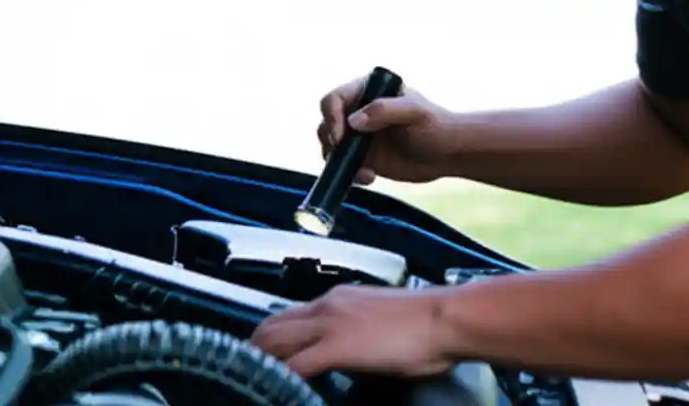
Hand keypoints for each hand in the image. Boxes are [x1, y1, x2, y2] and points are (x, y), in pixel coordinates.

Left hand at [249, 285, 454, 378]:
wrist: (445, 318)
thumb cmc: (426, 322)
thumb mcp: (381, 317)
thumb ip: (358, 329)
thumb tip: (353, 346)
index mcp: (339, 299)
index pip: (290, 314)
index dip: (271, 334)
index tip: (262, 351)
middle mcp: (328, 306)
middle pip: (273, 324)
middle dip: (254, 347)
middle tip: (244, 368)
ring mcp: (330, 325)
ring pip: (276, 341)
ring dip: (259, 361)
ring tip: (249, 379)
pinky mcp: (337, 347)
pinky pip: (296, 365)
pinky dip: (281, 378)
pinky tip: (275, 389)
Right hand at [317, 75, 460, 184]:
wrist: (448, 154)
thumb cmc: (436, 126)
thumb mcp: (414, 113)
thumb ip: (384, 110)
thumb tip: (353, 121)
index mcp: (367, 91)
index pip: (334, 99)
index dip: (331, 117)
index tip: (340, 137)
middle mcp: (357, 111)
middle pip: (326, 123)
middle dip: (331, 141)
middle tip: (344, 155)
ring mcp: (358, 136)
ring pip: (330, 146)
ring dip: (338, 161)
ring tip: (363, 171)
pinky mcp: (362, 158)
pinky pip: (343, 166)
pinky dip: (349, 174)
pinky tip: (369, 178)